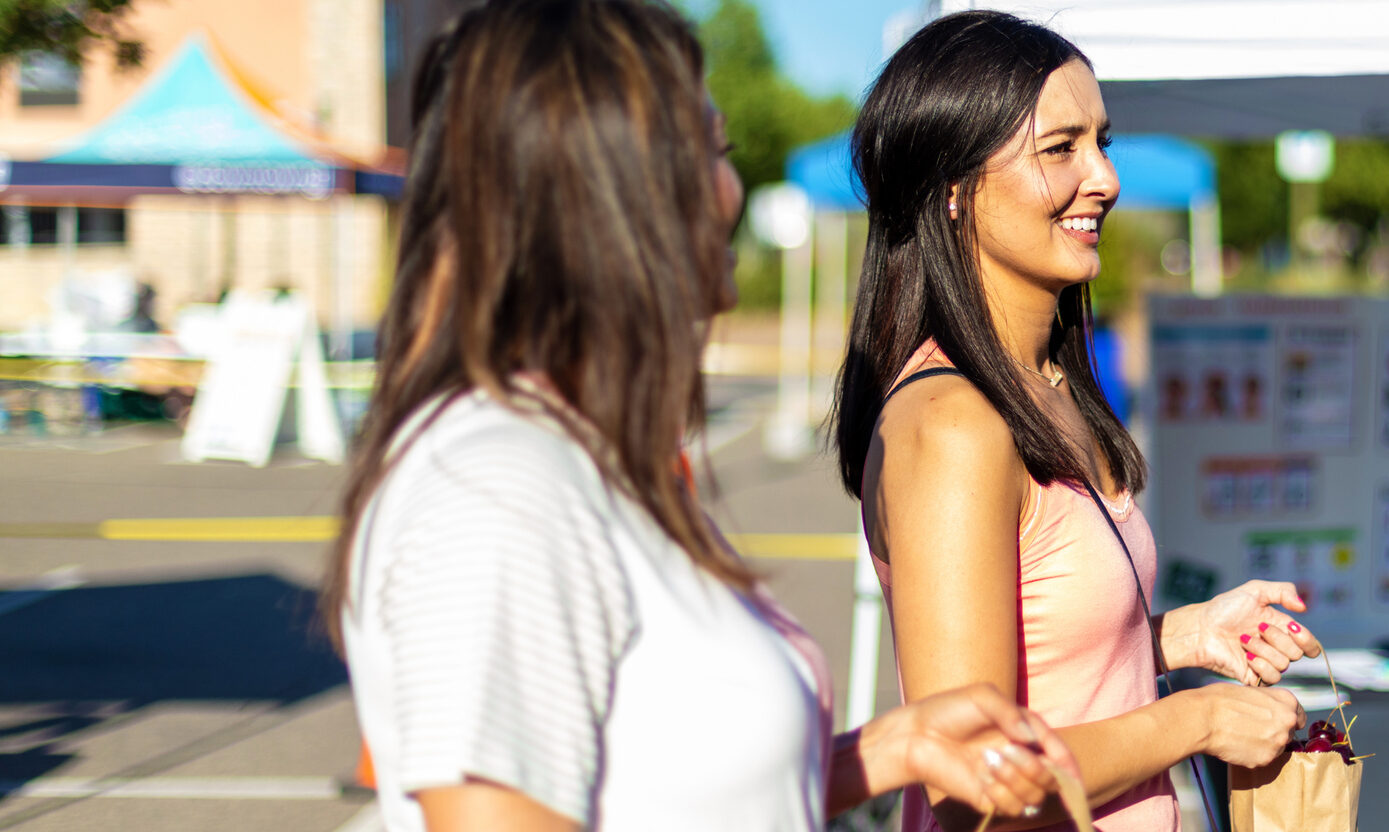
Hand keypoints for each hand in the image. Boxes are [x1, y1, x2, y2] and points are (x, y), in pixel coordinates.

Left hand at [892, 683, 1078, 818]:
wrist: (916, 734)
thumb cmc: (948, 710)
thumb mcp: (982, 697)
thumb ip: (1010, 713)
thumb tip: (1032, 740)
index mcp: (1024, 734)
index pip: (1058, 754)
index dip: (1069, 767)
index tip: (1073, 776)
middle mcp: (1019, 760)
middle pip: (1052, 780)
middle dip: (1036, 768)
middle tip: (1007, 751)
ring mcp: (1005, 781)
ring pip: (1035, 797)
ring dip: (1015, 779)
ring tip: (988, 761)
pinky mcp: (989, 799)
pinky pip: (1012, 808)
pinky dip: (1001, 793)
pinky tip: (981, 778)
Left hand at [1164, 580, 1321, 684]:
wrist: (1200, 627)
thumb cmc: (1224, 608)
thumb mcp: (1254, 591)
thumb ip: (1283, 591)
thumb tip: (1304, 607)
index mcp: (1281, 630)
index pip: (1310, 644)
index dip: (1307, 639)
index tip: (1291, 628)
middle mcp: (1276, 648)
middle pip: (1298, 653)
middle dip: (1278, 638)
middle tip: (1258, 628)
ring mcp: (1265, 663)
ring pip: (1284, 664)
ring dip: (1263, 649)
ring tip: (1242, 639)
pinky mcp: (1253, 676)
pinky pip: (1271, 678)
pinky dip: (1261, 665)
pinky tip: (1245, 656)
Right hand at [1192, 683, 1304, 767]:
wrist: (1202, 718)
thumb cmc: (1220, 699)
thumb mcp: (1250, 690)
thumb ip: (1268, 702)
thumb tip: (1268, 710)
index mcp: (1287, 702)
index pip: (1299, 715)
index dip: (1285, 717)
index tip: (1276, 720)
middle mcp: (1288, 724)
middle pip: (1288, 732)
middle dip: (1274, 731)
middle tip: (1252, 727)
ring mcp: (1277, 744)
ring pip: (1276, 747)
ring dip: (1264, 743)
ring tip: (1241, 735)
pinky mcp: (1264, 760)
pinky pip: (1262, 758)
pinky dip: (1252, 753)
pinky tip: (1237, 744)